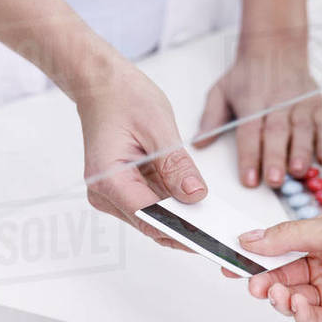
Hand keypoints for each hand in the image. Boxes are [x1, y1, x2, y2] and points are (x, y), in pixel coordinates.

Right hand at [78, 57, 207, 248]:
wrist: (100, 85)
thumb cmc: (121, 97)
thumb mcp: (158, 126)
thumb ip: (177, 165)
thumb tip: (195, 195)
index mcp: (108, 178)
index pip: (148, 217)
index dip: (181, 230)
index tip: (208, 236)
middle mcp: (105, 193)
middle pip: (152, 224)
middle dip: (186, 229)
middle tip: (220, 231)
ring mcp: (112, 195)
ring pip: (154, 220)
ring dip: (181, 218)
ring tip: (213, 218)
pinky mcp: (124, 191)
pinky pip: (153, 207)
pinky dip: (174, 206)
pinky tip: (196, 203)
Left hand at [196, 46, 320, 187]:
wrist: (276, 44)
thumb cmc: (248, 74)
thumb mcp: (221, 90)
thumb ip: (210, 118)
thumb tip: (198, 143)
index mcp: (251, 101)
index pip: (249, 132)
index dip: (249, 156)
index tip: (249, 179)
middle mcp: (277, 102)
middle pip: (276, 132)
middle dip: (275, 158)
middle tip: (274, 180)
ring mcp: (299, 102)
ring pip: (301, 129)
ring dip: (301, 152)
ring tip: (298, 172)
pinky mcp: (317, 104)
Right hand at [239, 213, 321, 321]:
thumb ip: (291, 235)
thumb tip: (252, 237)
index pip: (279, 246)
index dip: (254, 253)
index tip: (230, 257)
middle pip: (280, 275)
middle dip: (262, 279)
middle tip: (250, 282)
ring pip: (290, 299)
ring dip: (279, 296)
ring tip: (279, 293)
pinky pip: (308, 320)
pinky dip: (299, 313)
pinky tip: (301, 304)